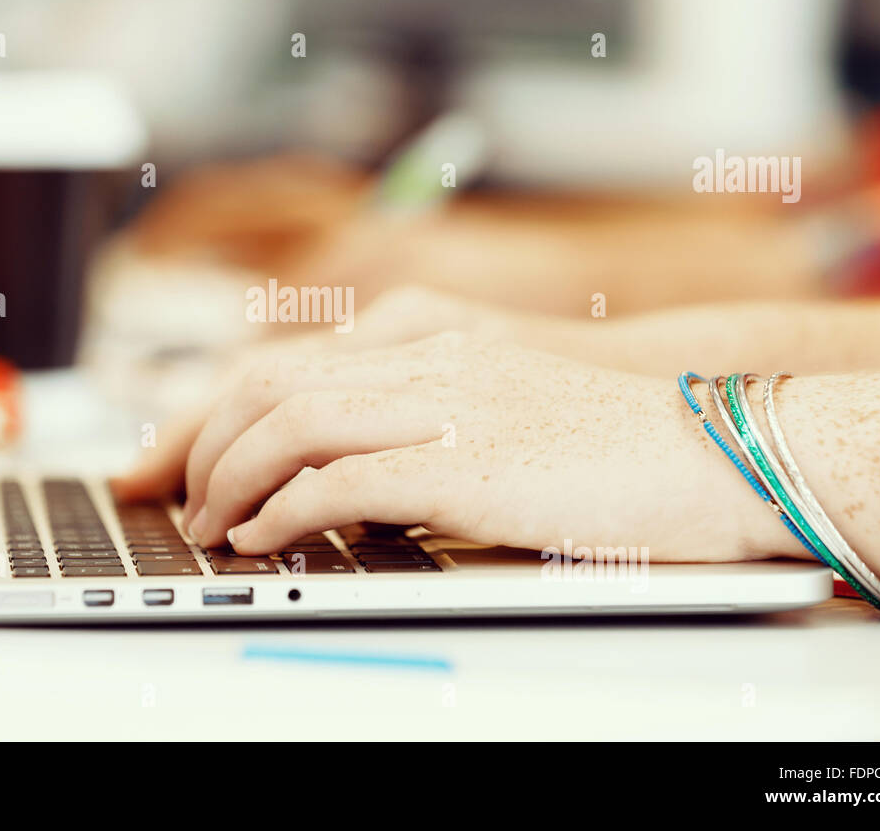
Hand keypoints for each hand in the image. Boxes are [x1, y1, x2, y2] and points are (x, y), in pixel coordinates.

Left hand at [173, 332, 781, 559]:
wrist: (713, 445)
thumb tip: (343, 489)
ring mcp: (442, 402)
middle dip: (196, 441)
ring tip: (208, 526)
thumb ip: (418, 428)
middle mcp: (423, 356)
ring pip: (288, 422)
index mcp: (426, 338)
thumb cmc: (613, 437)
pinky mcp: (465, 460)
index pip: (283, 360)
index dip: (210, 407)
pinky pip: (338, 480)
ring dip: (229, 478)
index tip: (170, 454)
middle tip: (166, 493)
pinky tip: (262, 540)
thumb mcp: (497, 410)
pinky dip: (283, 511)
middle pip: (267, 382)